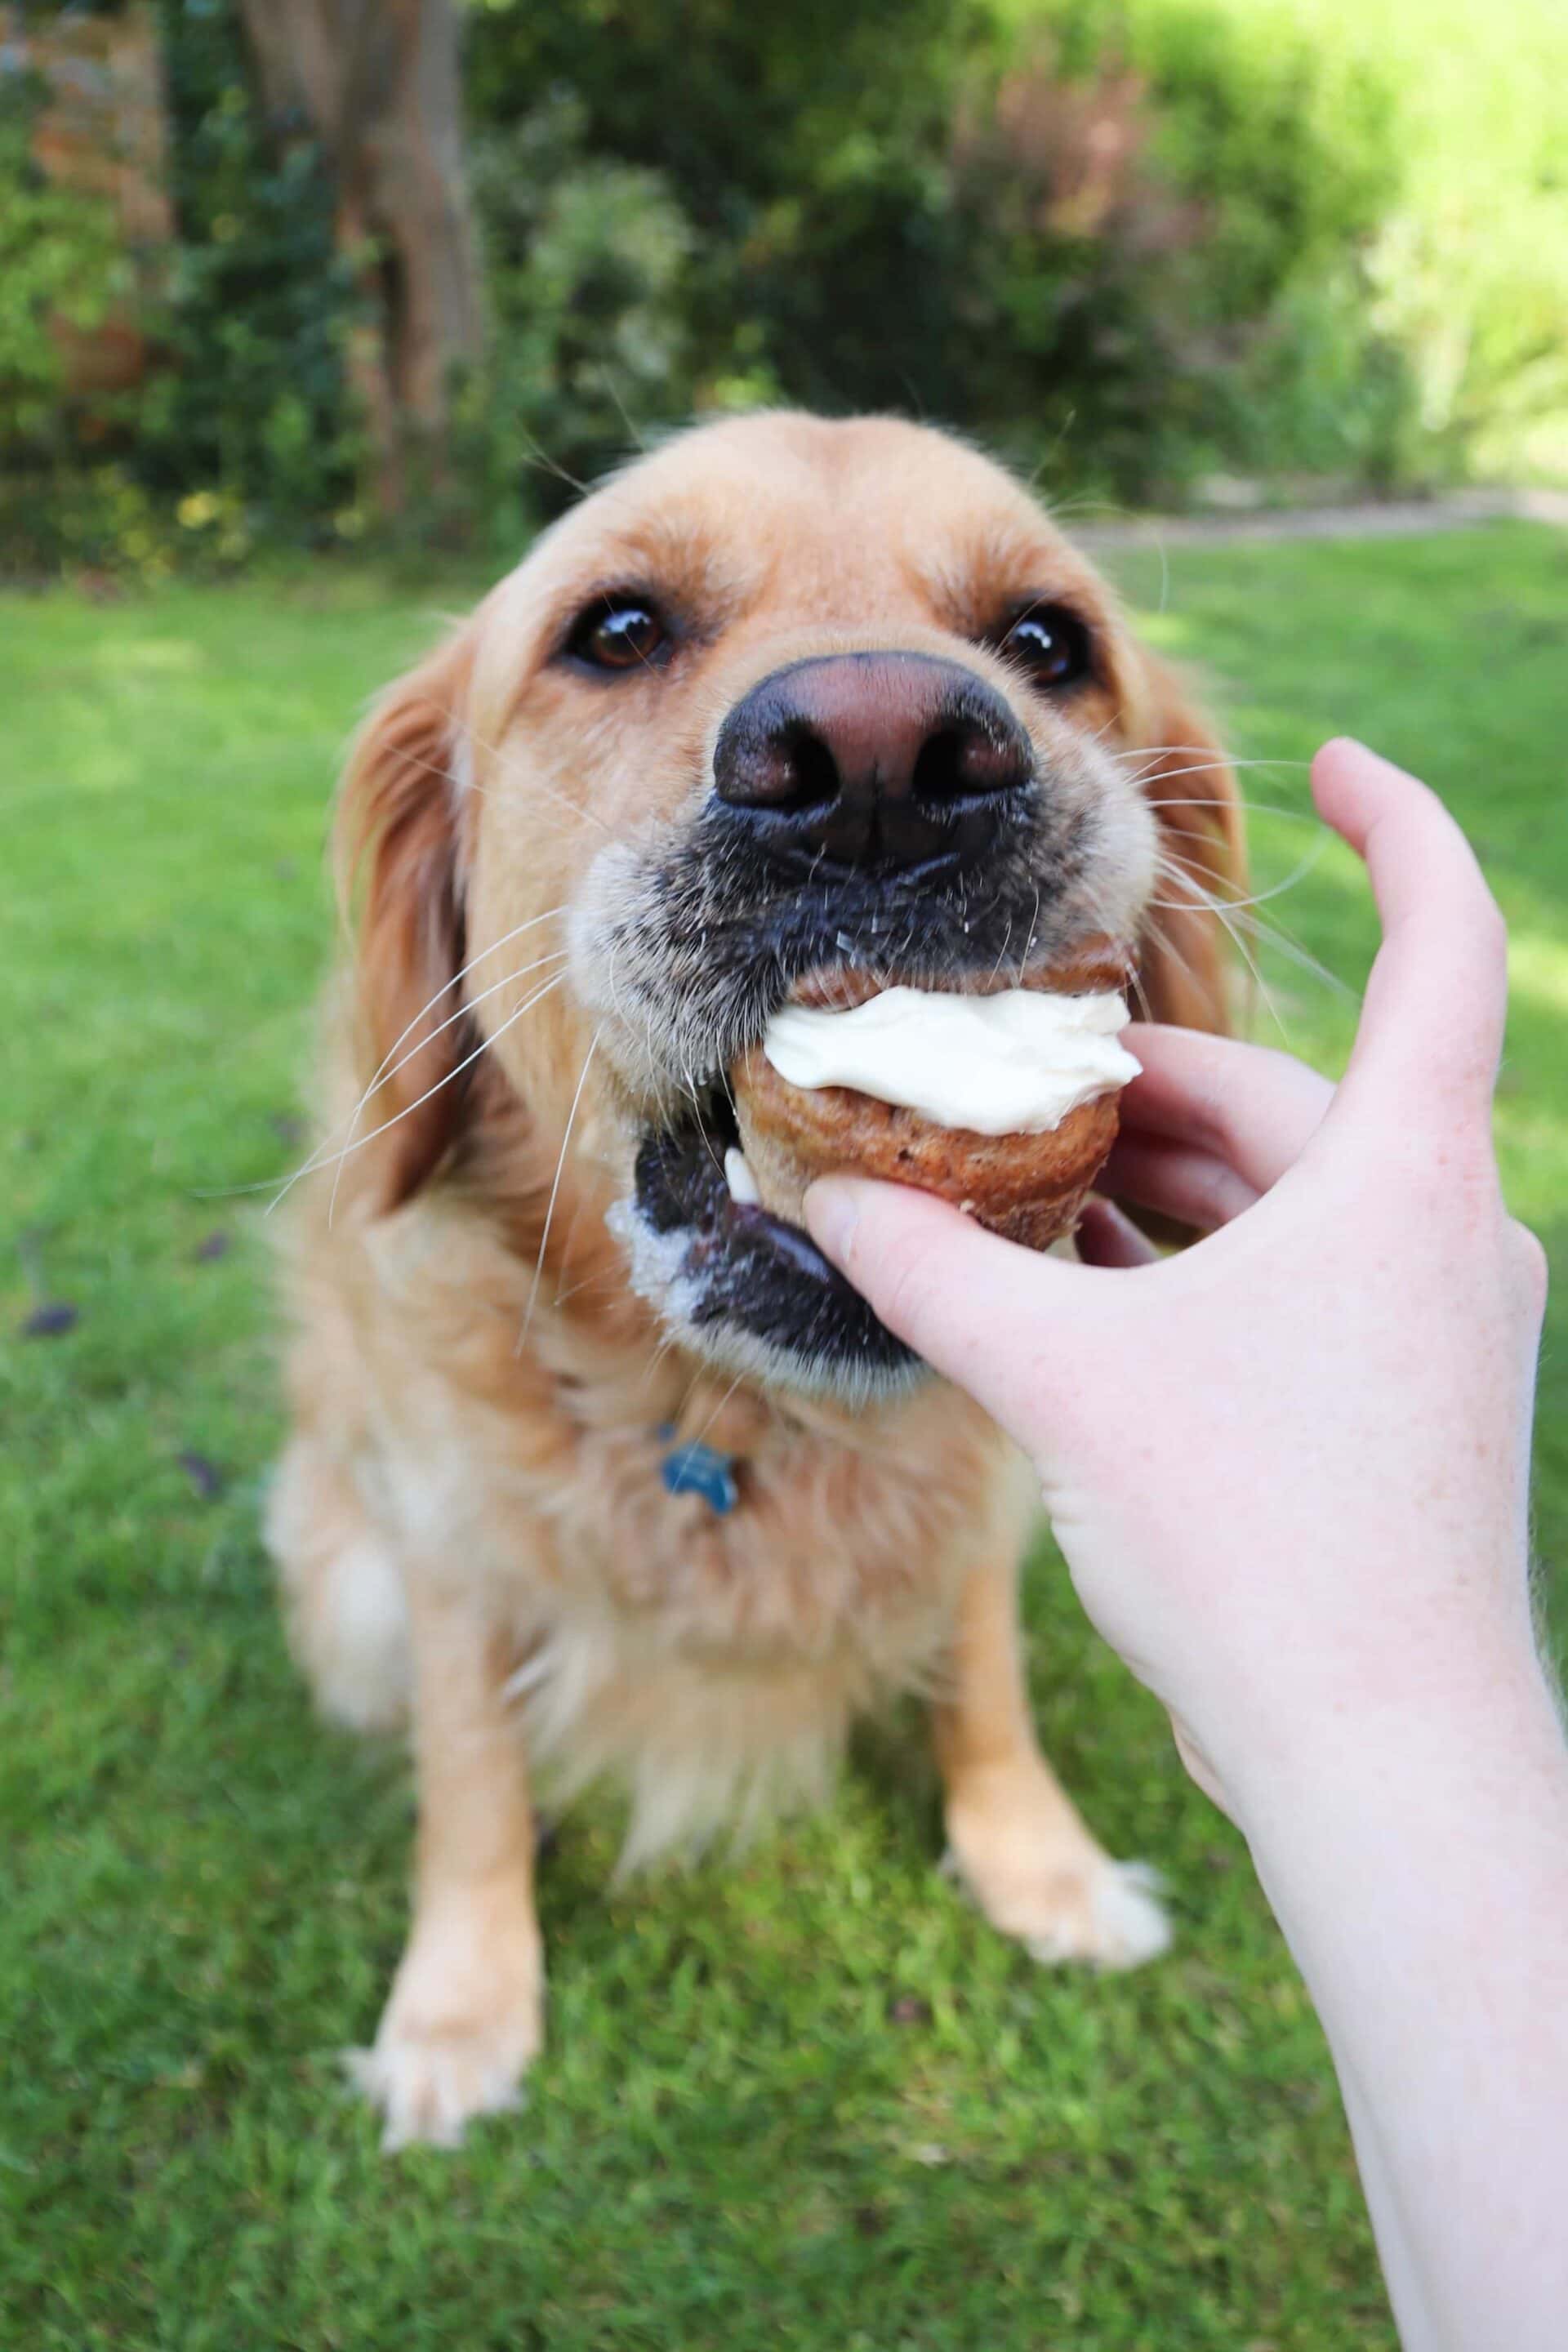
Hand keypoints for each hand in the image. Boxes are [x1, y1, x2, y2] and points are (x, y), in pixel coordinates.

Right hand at [806, 740, 1549, 1824]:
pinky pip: (1273, 1291)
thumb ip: (940, 1275)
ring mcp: (1423, 1327)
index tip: (1328, 764)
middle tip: (983, 1077)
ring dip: (1133, 1191)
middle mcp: (1436, 1234)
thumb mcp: (1072, 1383)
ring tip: (995, 1185)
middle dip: (1123, 1086)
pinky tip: (1060, 1293)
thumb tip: (824, 1197)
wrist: (1381, 1760)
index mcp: (1401, 1178)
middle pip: (1274, 1103)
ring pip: (1266, 1205)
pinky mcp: (1388, 1406)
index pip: (1444, 943)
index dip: (1399, 829)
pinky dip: (1174, 1274)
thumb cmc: (1262, 1547)